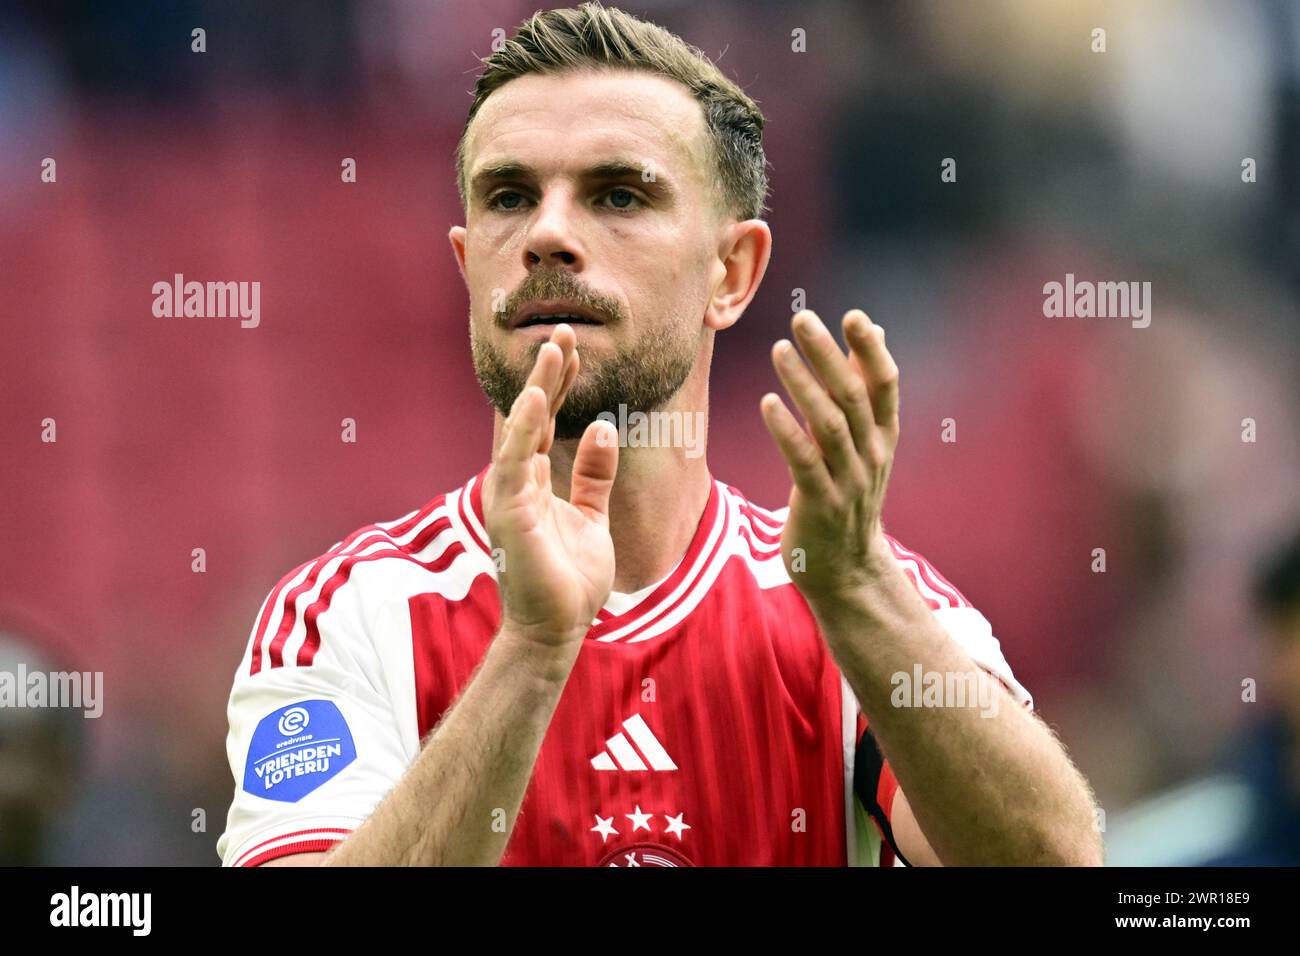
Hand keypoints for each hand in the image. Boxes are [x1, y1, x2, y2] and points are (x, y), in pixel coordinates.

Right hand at [485, 324, 619, 646]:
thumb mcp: (592, 517)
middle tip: (565, 329)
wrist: (558, 628)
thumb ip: (594, 474)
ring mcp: (509, 493)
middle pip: (531, 414)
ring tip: (556, 347)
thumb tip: (602, 425)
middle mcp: (516, 480)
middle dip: (549, 373)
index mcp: (532, 481)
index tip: (573, 347)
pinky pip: (513, 460)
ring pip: (522, 428)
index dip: (559, 383)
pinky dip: (525, 428)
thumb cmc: (570, 580)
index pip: (545, 421)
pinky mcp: (508, 510)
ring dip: (539, 388)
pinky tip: (538, 398)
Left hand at [759, 309, 899, 608]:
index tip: (854, 315)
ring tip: (779, 350)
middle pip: (853, 396)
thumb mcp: (866, 443)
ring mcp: (848, 480)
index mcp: (885, 436)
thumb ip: (865, 390)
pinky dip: (787, 431)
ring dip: (803, 384)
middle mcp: (872, 454)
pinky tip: (768, 403)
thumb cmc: (849, 495)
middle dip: (829, 355)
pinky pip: (804, 462)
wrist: (847, 569)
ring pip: (829, 425)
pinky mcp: (820, 504)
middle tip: (802, 318)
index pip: (885, 385)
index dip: (871, 350)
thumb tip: (872, 333)